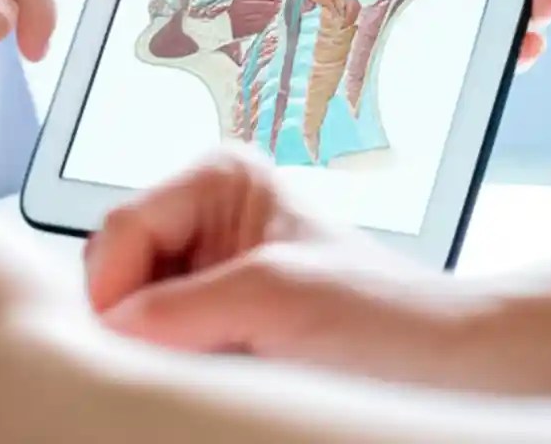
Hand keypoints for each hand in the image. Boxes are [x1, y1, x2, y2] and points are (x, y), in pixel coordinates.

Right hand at [85, 146, 495, 386]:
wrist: (444, 366)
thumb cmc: (386, 315)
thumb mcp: (275, 299)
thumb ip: (180, 306)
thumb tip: (107, 329)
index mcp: (219, 177)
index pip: (123, 228)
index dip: (115, 290)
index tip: (127, 345)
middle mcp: (206, 215)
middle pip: (119, 267)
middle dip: (134, 315)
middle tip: (175, 358)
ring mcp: (209, 268)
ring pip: (133, 308)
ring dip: (155, 342)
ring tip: (210, 362)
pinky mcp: (217, 315)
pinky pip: (160, 338)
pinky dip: (172, 361)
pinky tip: (213, 372)